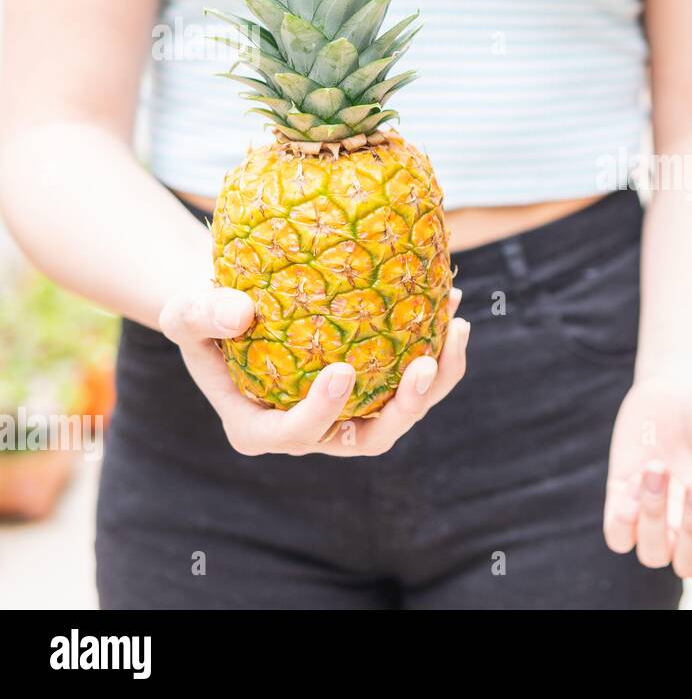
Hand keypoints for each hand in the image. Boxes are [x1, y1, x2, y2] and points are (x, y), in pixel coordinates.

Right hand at [159, 285, 469, 456]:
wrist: (236, 305)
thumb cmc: (206, 312)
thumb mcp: (185, 311)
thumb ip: (202, 314)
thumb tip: (239, 312)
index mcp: (261, 428)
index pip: (296, 434)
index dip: (321, 412)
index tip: (342, 370)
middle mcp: (313, 432)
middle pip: (368, 438)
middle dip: (404, 408)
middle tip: (424, 364)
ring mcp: (348, 415)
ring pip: (403, 414)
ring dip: (436, 380)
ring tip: (456, 327)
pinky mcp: (374, 390)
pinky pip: (413, 380)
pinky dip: (437, 349)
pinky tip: (450, 304)